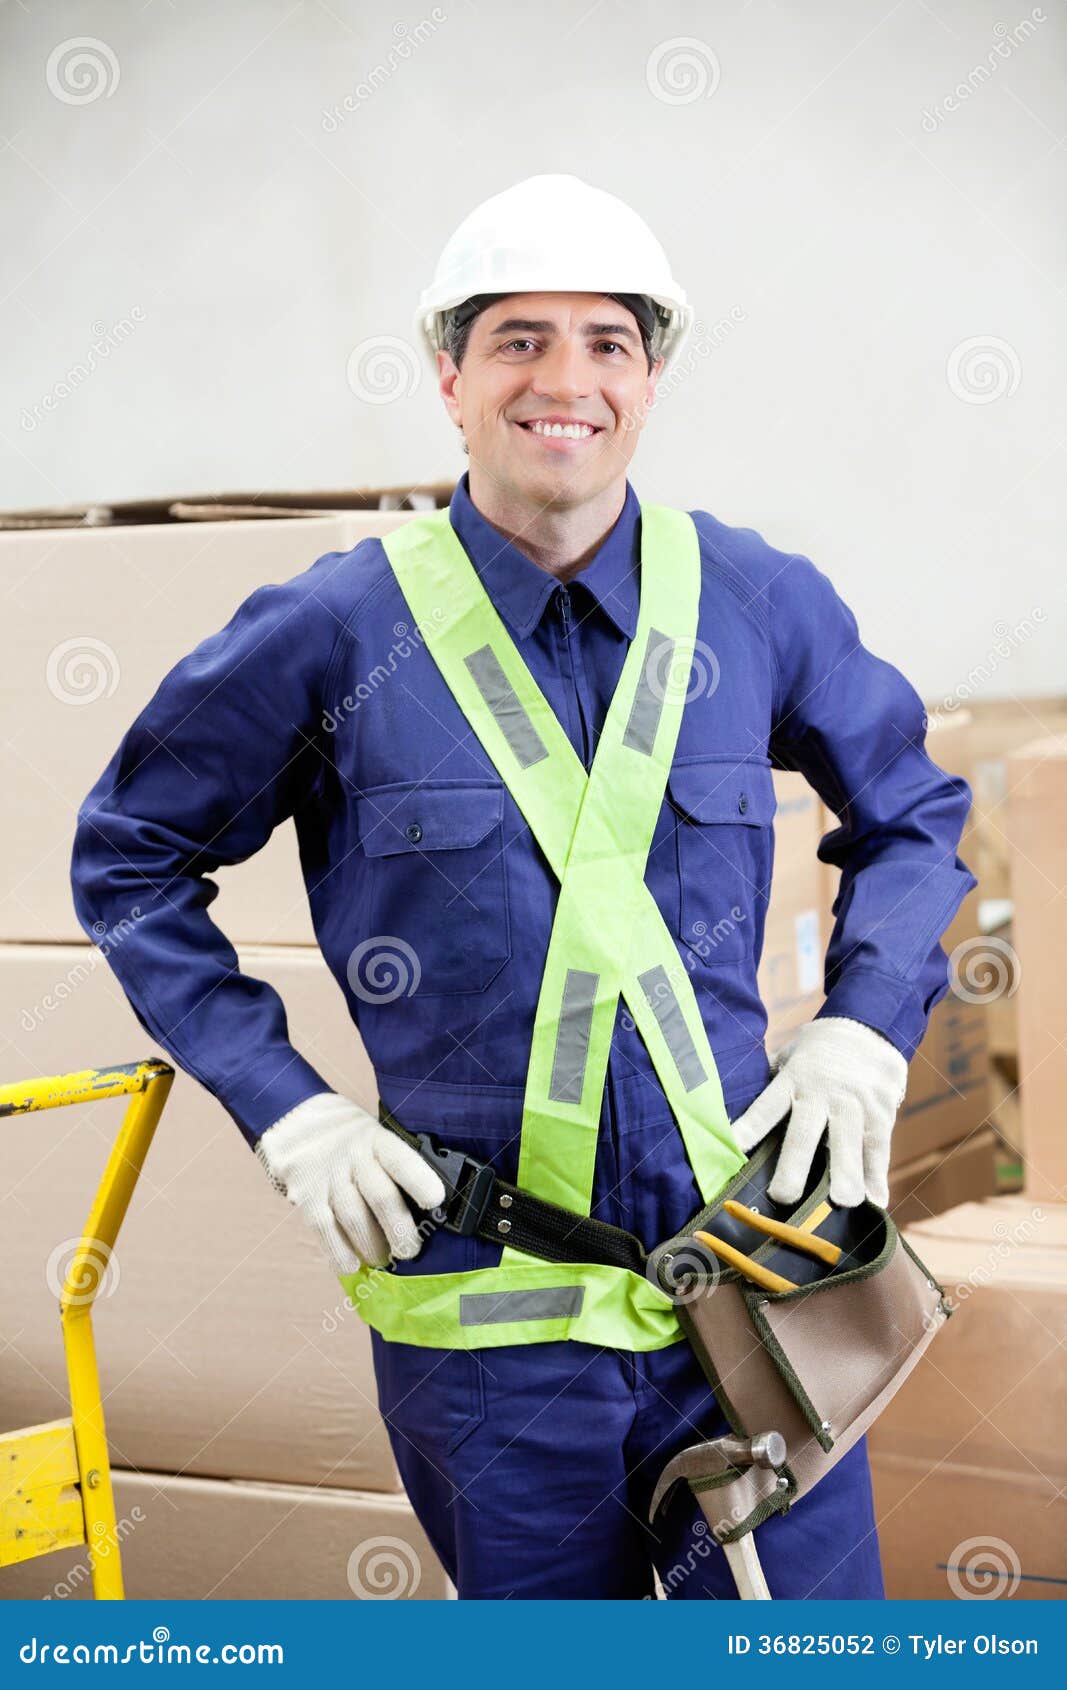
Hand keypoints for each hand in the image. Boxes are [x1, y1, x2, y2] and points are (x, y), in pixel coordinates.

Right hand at [255, 1092, 446, 1273]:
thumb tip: (425, 1207)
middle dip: (400, 1230)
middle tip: (411, 1251)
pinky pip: (324, 1229)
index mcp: (376, 1139)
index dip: (419, 1181)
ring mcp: (327, 1177)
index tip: (436, 1201)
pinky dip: (338, 1252)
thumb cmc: (348, 1136)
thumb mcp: (372, 1132)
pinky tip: (351, 1266)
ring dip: (372, 1246)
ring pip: (355, 1218)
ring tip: (384, 1259)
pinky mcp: (305, 1195)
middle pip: (381, 1196)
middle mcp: (353, 1156)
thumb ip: (391, 1162)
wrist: (294, 1117)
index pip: (401, 1160)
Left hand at [730, 1017, 908, 1208]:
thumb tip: (729, 1098)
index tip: (732, 1150)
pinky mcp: (882, 1112)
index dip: (749, 1128)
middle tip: (784, 1196)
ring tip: (841, 1205)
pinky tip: (876, 1202)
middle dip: (795, 1166)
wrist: (870, 1027)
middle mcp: (823, 1094)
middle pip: (806, 1132)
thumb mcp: (790, 1054)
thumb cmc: (819, 1048)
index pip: (766, 1107)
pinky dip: (878, 1176)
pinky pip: (879, 1148)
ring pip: (849, 1144)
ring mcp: (855, 1104)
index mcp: (794, 1079)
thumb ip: (770, 1079)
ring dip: (846, 1176)